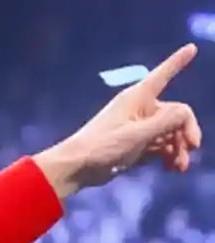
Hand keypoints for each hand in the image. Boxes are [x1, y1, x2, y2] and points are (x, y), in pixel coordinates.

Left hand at [37, 45, 201, 198]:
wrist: (77, 168)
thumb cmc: (101, 146)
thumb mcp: (136, 134)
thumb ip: (164, 122)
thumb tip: (185, 113)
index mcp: (137, 97)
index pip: (163, 74)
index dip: (178, 62)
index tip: (191, 48)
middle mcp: (140, 109)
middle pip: (176, 114)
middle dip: (186, 131)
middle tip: (192, 147)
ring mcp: (139, 128)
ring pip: (171, 133)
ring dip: (179, 148)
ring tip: (180, 167)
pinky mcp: (136, 146)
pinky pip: (161, 147)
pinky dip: (169, 156)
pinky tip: (173, 167)